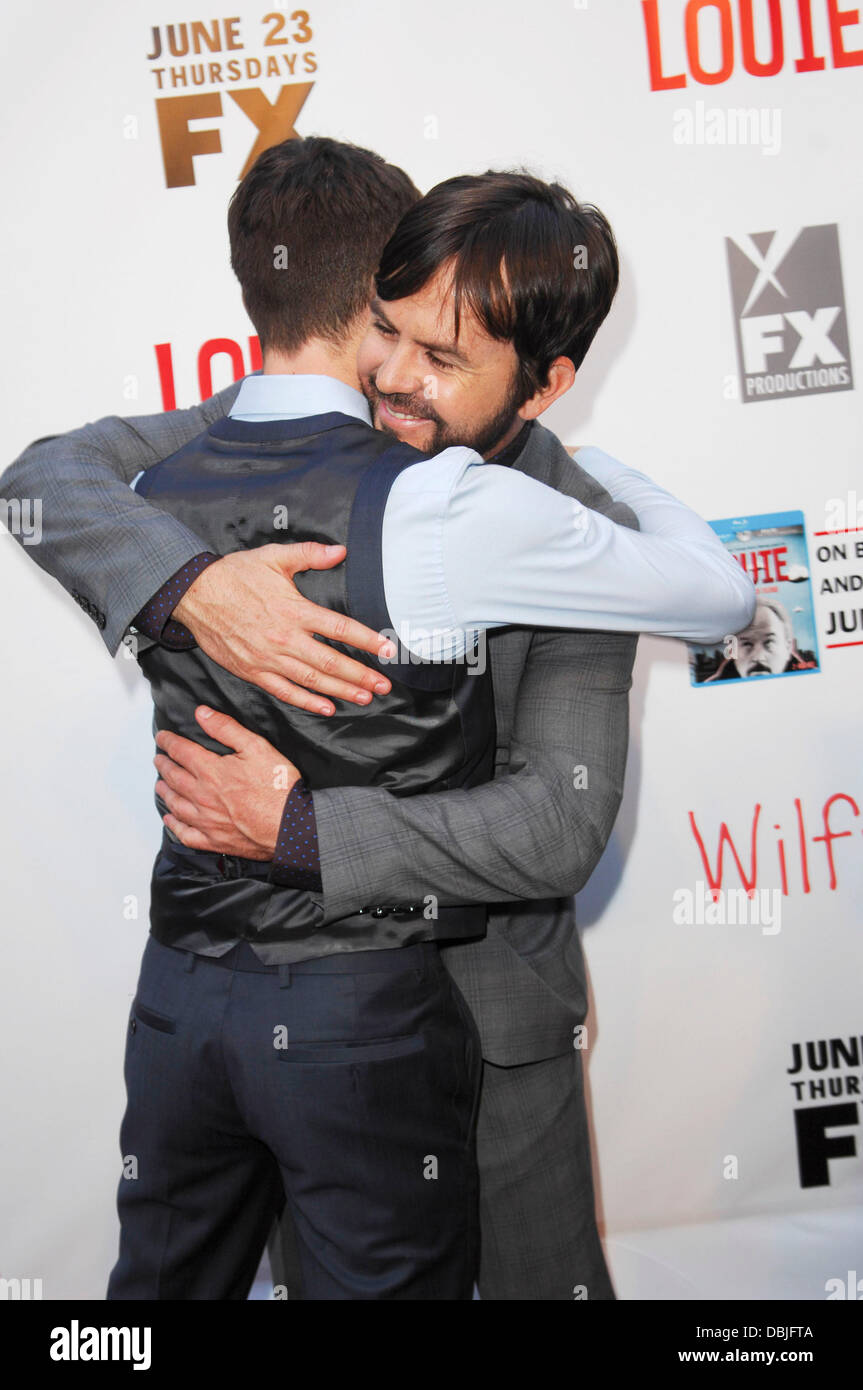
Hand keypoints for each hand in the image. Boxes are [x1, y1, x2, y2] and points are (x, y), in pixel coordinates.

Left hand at [154, 705, 299, 857]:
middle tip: (158, 759)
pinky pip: (185, 834)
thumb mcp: (257, 747)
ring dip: (165, 792)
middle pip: (174, 778)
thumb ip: (226, 729)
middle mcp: (202, 796)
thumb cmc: (279, 788)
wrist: (292, 826)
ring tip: (160, 785)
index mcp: (211, 771)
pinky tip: (170, 819)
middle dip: (164, 765)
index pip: (181, 752)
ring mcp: (206, 821)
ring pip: (176, 805)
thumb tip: (202, 714)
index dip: (169, 742)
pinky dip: (174, 826)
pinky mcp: (214, 840)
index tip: (162, 737)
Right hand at [173, 542, 396, 715]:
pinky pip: (283, 691)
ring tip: (364, 697)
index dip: (367, 640)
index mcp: (294, 609)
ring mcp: (268, 658)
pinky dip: (306, 701)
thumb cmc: (234, 575)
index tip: (387, 650)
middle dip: (360, 675)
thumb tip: (340, 551)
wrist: (194, 594)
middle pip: (330, 661)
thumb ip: (309, 554)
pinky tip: (326, 707)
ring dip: (340, 690)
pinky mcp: (252, 671)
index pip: (339, 627)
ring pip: (311, 680)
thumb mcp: (274, 556)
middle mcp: (284, 637)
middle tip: (383, 685)